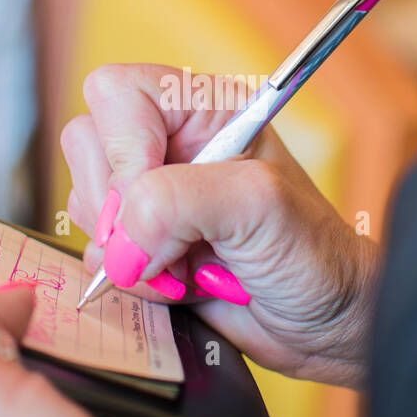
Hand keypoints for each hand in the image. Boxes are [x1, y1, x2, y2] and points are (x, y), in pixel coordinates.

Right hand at [62, 63, 381, 388]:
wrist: (327, 322)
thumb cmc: (316, 255)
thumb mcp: (259, 208)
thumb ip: (179, 202)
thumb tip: (120, 238)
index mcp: (204, 109)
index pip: (118, 93)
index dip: (124, 149)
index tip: (149, 202)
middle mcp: (172, 144)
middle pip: (88, 146)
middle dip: (122, 209)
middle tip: (175, 243)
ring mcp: (153, 196)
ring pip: (88, 205)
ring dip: (131, 251)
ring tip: (190, 266)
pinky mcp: (143, 245)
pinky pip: (97, 254)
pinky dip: (132, 279)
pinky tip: (180, 285)